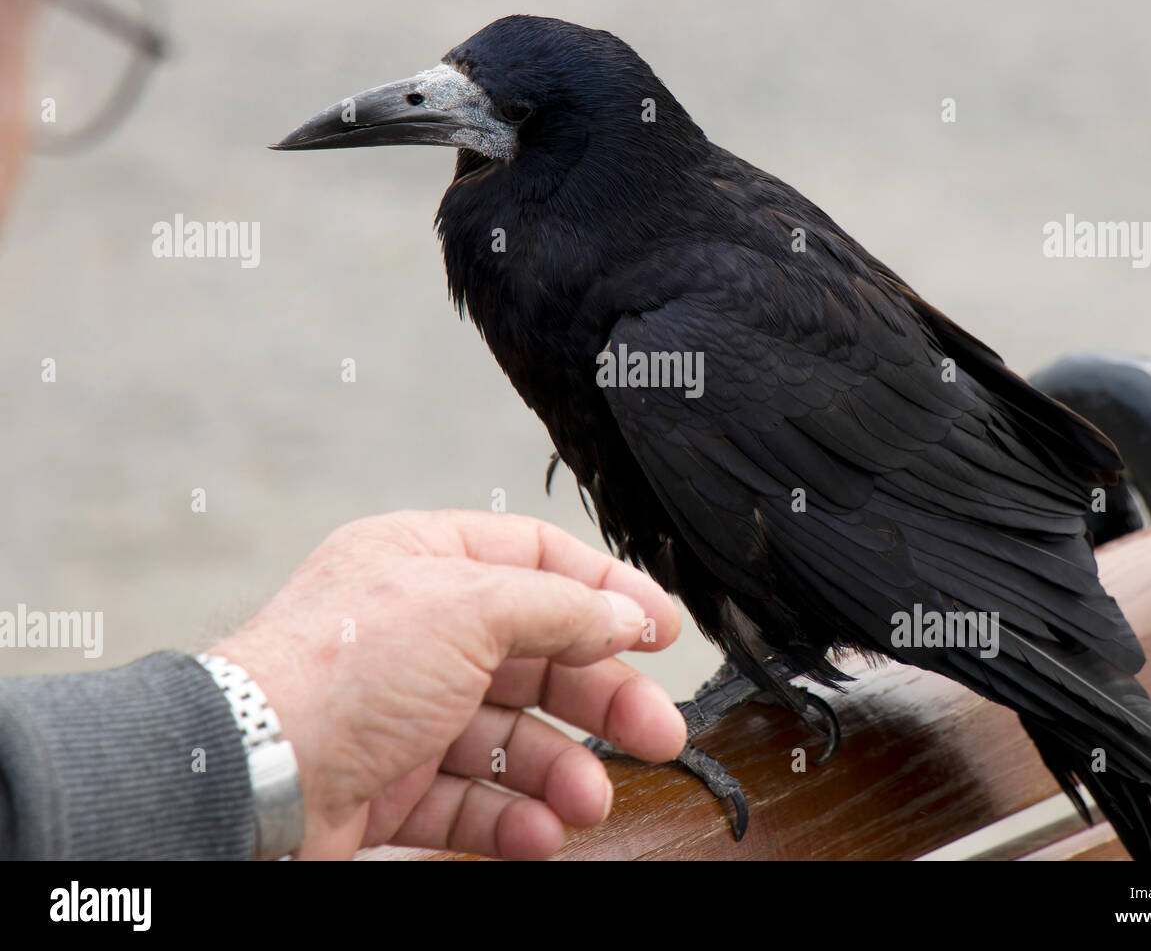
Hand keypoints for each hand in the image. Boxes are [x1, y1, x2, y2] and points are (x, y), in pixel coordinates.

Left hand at [210, 510, 686, 859]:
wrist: (248, 779)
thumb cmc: (338, 672)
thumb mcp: (469, 607)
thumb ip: (560, 606)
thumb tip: (623, 616)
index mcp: (425, 562)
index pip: (536, 560)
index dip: (604, 592)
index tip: (660, 630)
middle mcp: (415, 631)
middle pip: (535, 656)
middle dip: (599, 697)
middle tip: (656, 733)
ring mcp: (400, 709)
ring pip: (507, 735)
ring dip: (558, 770)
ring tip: (589, 802)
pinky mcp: (387, 782)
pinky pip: (467, 796)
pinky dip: (508, 815)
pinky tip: (539, 832)